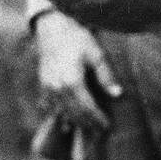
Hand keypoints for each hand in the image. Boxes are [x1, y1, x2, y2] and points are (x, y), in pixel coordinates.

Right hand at [34, 12, 121, 131]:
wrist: (53, 28)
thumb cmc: (77, 39)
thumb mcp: (96, 54)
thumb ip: (106, 76)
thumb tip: (118, 94)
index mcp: (72, 81)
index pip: (87, 108)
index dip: (97, 119)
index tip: (107, 126)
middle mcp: (57, 88)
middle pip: (74, 113)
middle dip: (87, 124)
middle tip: (99, 131)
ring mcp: (48, 88)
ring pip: (61, 112)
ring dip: (74, 121)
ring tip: (86, 128)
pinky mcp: (42, 85)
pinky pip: (50, 106)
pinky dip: (59, 114)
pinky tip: (66, 121)